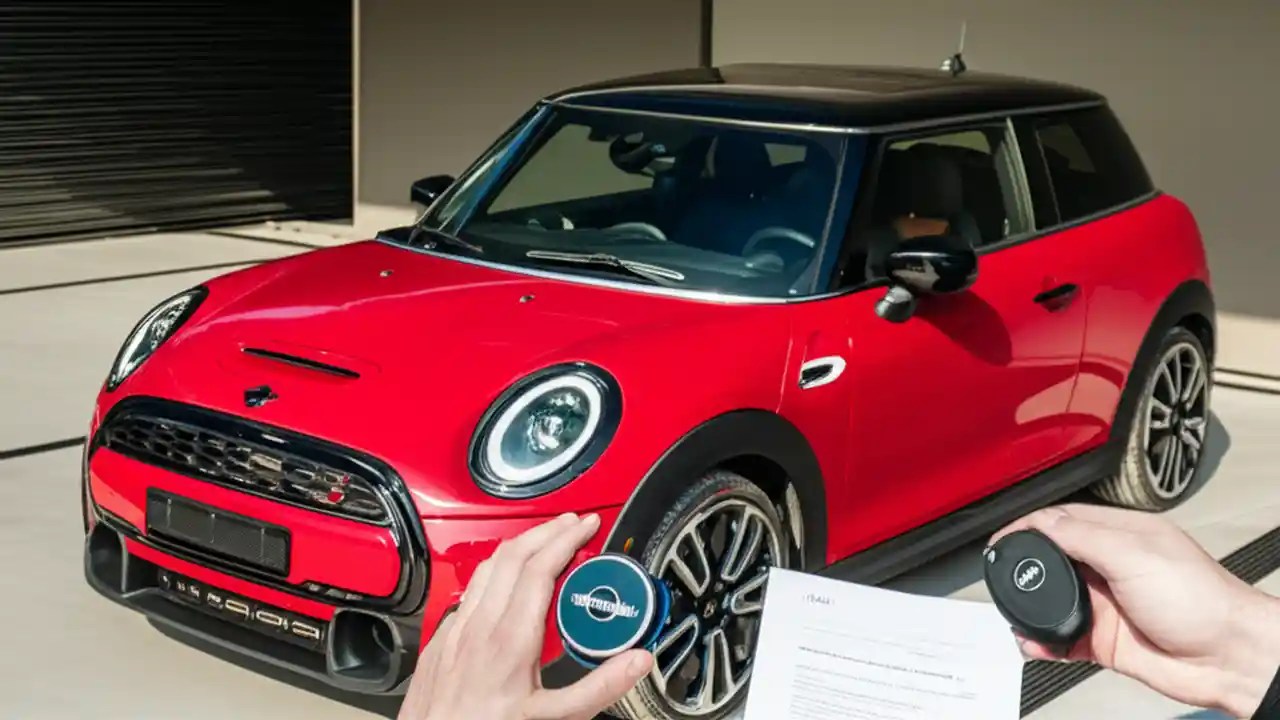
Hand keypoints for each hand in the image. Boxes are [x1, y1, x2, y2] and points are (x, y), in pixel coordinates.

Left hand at [397, 513, 653, 719]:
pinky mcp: (441, 640)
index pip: (540, 567)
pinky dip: (494, 574)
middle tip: (572, 524)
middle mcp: (478, 627)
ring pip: (486, 568)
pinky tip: (505, 586)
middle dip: (546, 531)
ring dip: (519, 547)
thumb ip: (599, 688)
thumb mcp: (556, 719)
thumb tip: (636, 661)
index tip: (586, 526)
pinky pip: (469, 592)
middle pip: (512, 556)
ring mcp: (455, 630)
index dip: (567, 539)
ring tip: (543, 543)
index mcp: (510, 640)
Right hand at [992, 504, 1279, 716]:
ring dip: (1030, 610)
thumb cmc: (1201, 600)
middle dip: (1023, 569)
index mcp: (1121, 534)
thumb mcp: (1134, 553)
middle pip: (1052, 560)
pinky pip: (1062, 639)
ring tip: (1016, 616)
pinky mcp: (1105, 639)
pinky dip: (1043, 642)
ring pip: (1052, 602)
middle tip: (1000, 577)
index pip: (1062, 521)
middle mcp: (1111, 566)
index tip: (1001, 538)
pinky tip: (1036, 644)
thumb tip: (1040, 521)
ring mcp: (1107, 603)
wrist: (1228, 658)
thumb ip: (1082, 535)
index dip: (1027, 526)